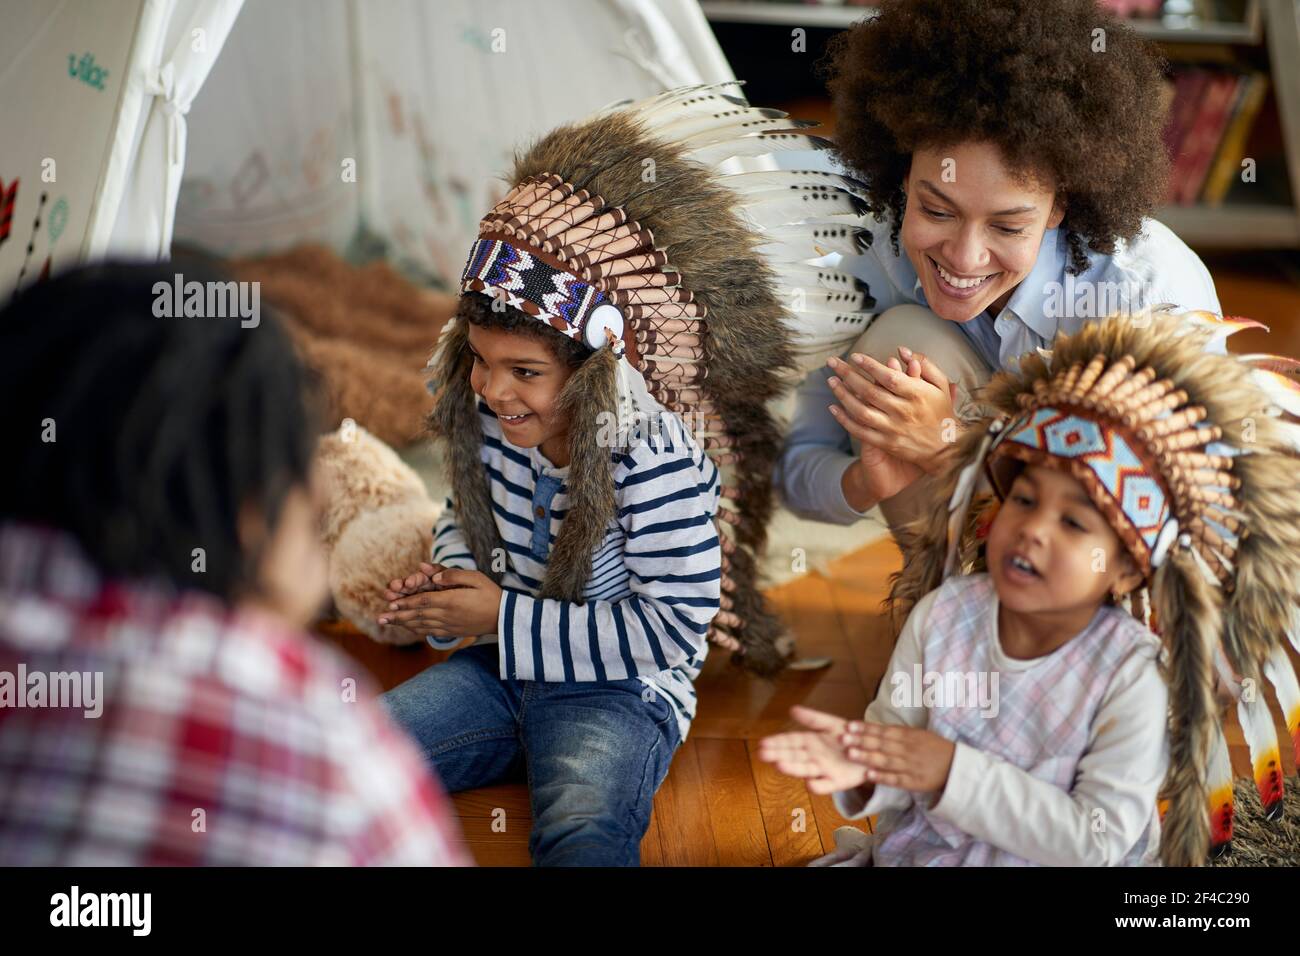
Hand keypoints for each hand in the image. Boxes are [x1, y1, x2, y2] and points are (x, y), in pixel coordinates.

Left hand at [378, 568, 502, 638]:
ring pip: (421, 624)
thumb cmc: (491, 594)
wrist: (504, 617)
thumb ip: (453, 575)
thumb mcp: (476, 577)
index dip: (405, 602)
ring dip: (403, 623)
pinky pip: (430, 631)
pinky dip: (416, 629)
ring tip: (388, 623)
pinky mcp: (452, 631)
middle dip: (397, 615)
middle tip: (379, 618)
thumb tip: (433, 575)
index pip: (422, 601)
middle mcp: (447, 615)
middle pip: (417, 615)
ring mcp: (449, 625)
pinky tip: (409, 628)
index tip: (390, 604)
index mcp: (451, 600)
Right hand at [756, 706, 868, 793]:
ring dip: (792, 768)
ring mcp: (824, 770)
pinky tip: (809, 783)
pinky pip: (826, 785)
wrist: (872, 752)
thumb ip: (813, 718)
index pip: (790, 741)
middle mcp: (813, 757)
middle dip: (778, 754)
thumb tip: (792, 709)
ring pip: (805, 769)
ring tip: (779, 764)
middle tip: (762, 754)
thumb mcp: (831, 723)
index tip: (762, 743)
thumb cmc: (850, 737)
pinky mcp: (837, 782)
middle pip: (793, 755)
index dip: (777, 742)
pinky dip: (818, 786)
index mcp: (810, 741)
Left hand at [827, 346, 962, 476]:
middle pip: (869, 391)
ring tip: (831, 381)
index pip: (888, 377)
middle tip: (832, 363)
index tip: (854, 356)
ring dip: (843, 395)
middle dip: (847, 374)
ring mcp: (893, 429)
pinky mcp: (885, 443)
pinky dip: (844, 420)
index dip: (869, 366)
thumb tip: (902, 351)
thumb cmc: (942, 411)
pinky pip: (860, 431)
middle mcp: (903, 411)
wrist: (945, 448)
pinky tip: (833, 408)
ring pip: (861, 411)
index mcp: (917, 394)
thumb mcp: (940, 385)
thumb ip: (924, 364)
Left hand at [838, 721, 955, 793]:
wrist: (956, 767)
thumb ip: (896, 733)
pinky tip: (868, 775)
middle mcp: (907, 749)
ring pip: (885, 761)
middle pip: (881, 744)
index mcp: (909, 736)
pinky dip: (882, 777)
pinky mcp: (913, 782)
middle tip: (842, 737)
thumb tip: (872, 728)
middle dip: (860, 741)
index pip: (883, 731)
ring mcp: (909, 766)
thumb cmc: (934, 748)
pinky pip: (895, 779)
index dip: (865, 728)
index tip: (849, 725)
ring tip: (850, 754)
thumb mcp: (918, 735)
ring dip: (867, 757)